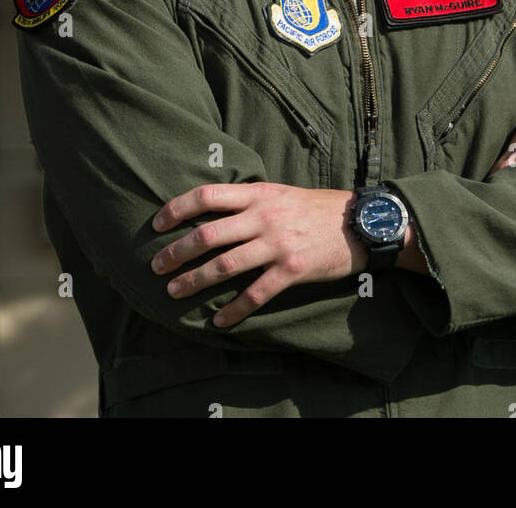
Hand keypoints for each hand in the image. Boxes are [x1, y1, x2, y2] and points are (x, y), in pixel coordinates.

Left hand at [150, 182, 365, 327]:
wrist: (359, 224)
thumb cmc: (316, 208)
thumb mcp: (280, 193)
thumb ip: (249, 200)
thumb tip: (211, 211)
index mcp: (258, 194)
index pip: (208, 195)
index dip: (177, 209)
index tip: (157, 225)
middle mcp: (264, 216)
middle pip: (208, 234)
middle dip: (176, 252)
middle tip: (156, 266)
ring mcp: (277, 244)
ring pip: (225, 265)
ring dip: (195, 281)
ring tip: (174, 292)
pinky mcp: (291, 271)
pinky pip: (255, 294)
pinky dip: (233, 310)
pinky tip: (219, 321)